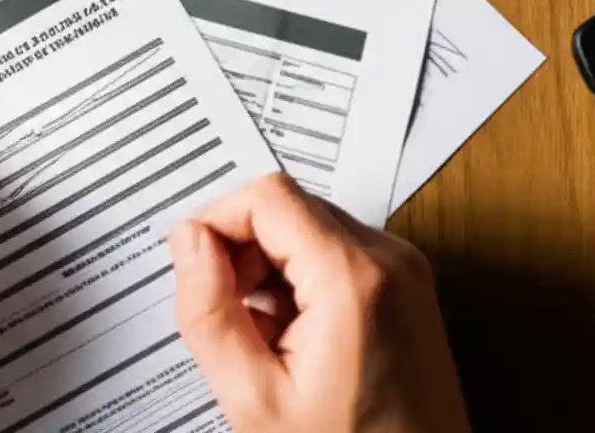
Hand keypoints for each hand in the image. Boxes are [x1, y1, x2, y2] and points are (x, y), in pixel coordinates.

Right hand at [169, 173, 468, 432]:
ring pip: (307, 229)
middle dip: (240, 252)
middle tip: (227, 315)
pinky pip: (334, 255)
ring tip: (262, 339)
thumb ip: (209, 312)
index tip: (194, 265)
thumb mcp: (255, 397)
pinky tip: (293, 341)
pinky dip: (299, 284)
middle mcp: (389, 261)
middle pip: (287, 208)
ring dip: (268, 270)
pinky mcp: (405, 288)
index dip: (216, 222)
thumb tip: (189, 244)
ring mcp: (404, 272)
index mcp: (354, 279)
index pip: (266, 196)